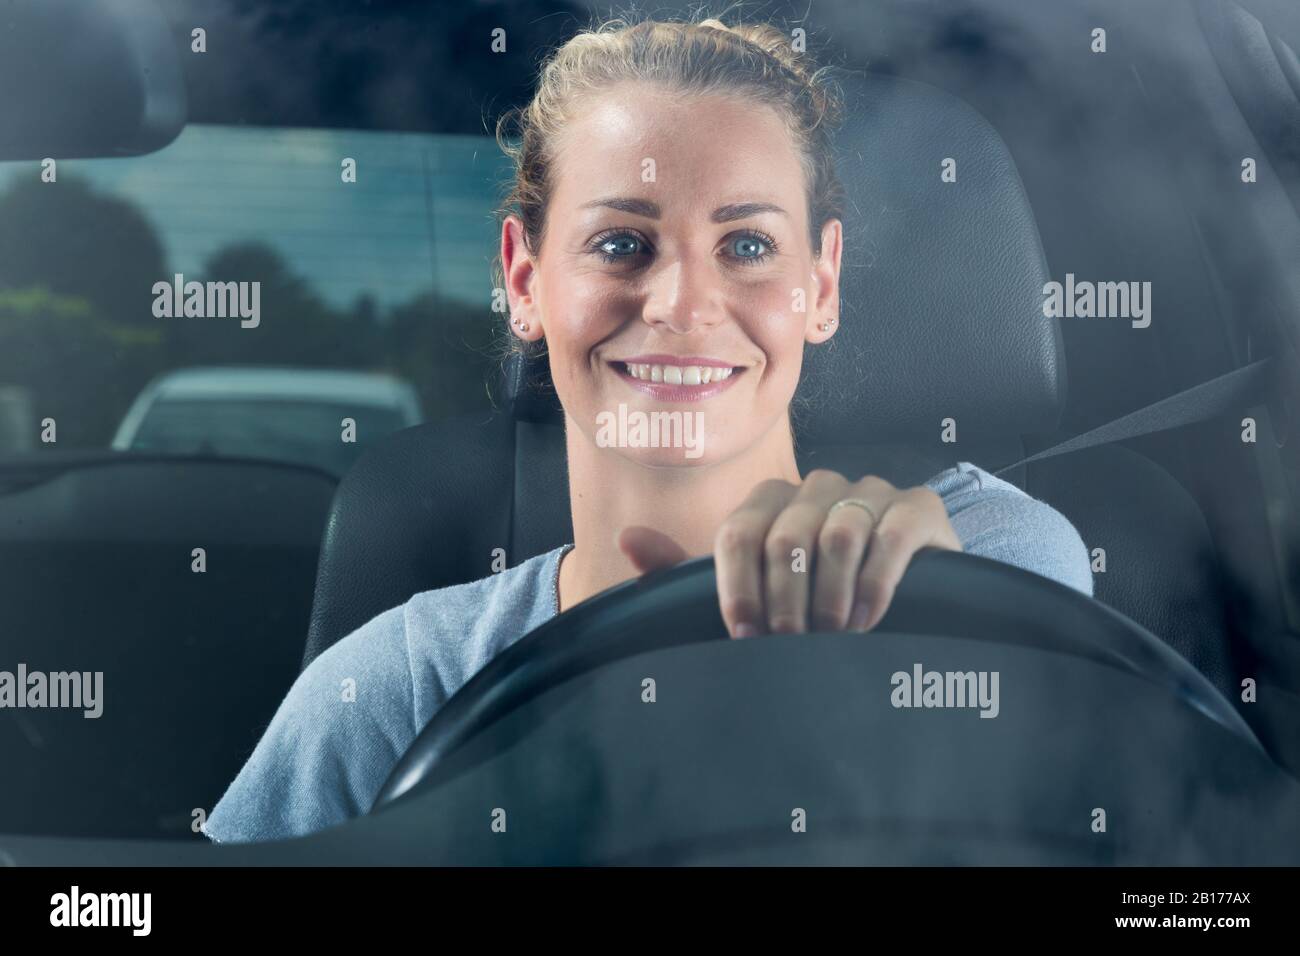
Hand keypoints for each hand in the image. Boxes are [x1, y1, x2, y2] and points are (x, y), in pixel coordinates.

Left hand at [617, 470, 962, 636]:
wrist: (911, 607)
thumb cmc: (815, 603)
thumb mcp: (751, 594)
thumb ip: (687, 572)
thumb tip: (628, 539)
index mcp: (771, 502)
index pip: (739, 530)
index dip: (737, 587)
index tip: (744, 636)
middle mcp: (819, 486)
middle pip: (785, 534)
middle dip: (784, 600)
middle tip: (791, 645)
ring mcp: (871, 492)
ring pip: (837, 532)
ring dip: (830, 595)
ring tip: (833, 637)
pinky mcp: (918, 508)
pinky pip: (890, 536)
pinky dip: (875, 584)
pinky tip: (868, 620)